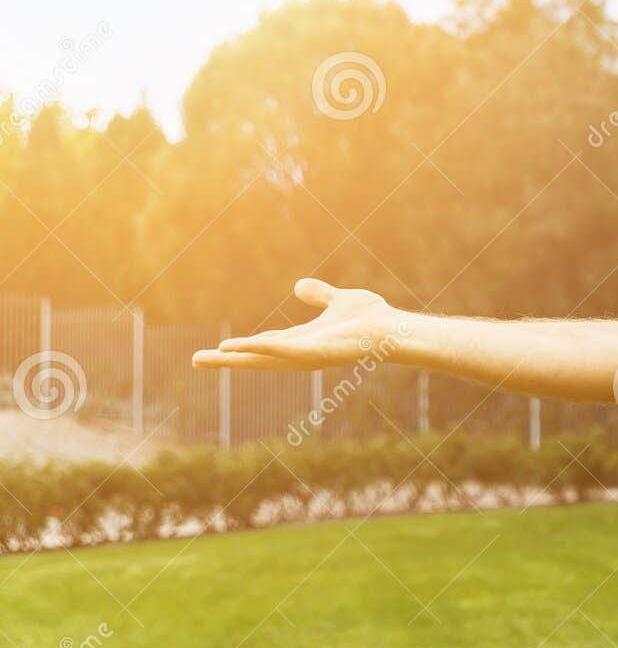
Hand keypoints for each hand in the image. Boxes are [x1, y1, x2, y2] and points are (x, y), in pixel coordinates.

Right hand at [191, 279, 405, 369]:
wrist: (392, 329)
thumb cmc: (371, 319)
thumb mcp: (338, 300)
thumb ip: (319, 295)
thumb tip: (298, 286)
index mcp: (303, 340)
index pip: (265, 345)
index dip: (241, 348)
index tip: (218, 350)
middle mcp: (300, 352)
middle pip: (255, 358)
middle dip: (226, 361)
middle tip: (195, 361)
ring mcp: (304, 356)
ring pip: (261, 359)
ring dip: (232, 358)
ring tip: (203, 359)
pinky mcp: (312, 354)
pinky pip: (279, 350)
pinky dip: (256, 348)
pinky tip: (233, 348)